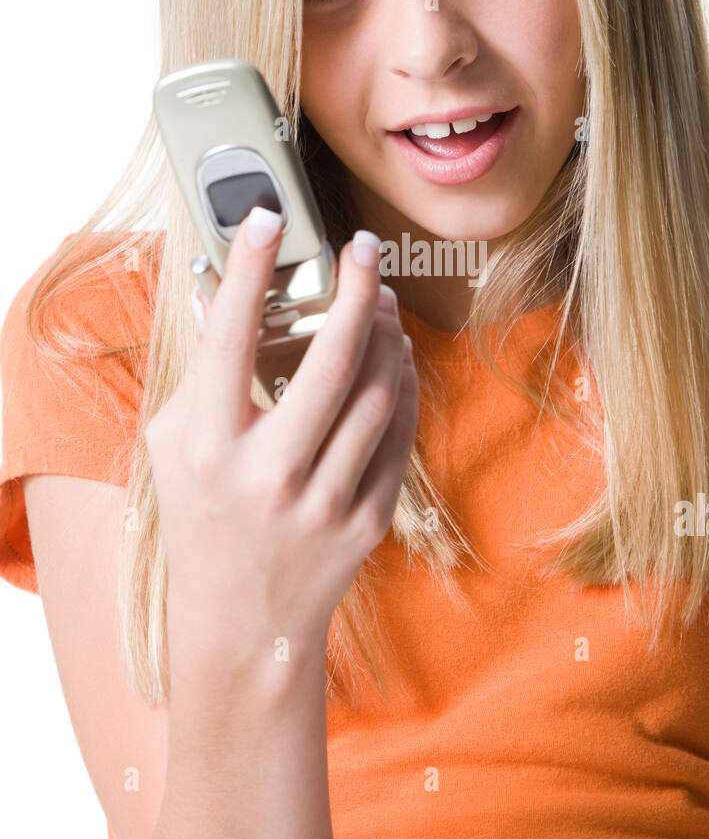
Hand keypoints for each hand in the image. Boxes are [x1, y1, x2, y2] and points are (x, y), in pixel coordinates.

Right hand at [145, 209, 416, 683]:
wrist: (242, 622)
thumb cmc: (202, 519)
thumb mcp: (174, 446)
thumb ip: (198, 374)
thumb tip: (223, 292)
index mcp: (209, 448)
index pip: (230, 340)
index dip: (248, 271)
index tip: (268, 217)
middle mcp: (268, 475)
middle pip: (331, 362)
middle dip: (354, 290)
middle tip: (364, 249)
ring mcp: (324, 502)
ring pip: (378, 394)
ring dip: (387, 334)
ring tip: (380, 302)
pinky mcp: (367, 521)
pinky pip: (399, 434)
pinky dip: (403, 385)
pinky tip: (395, 356)